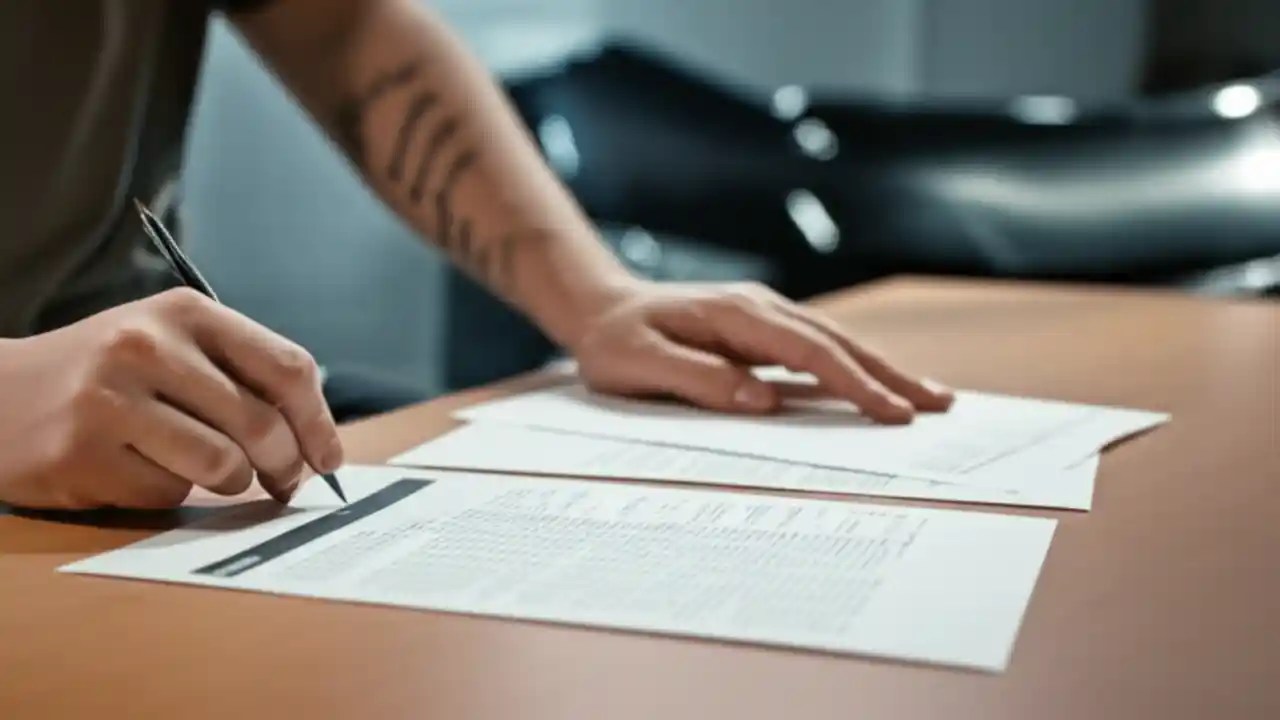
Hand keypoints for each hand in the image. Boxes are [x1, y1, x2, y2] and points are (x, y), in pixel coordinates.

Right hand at [0, 289, 341, 509]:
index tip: (328, 458)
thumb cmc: (107, 375)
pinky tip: (140, 469)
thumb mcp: (171, 345)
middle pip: (262, 423)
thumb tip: (316, 439)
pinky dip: (169, 492)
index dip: (319, 422)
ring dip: (231, 482)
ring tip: (210, 471)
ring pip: (222, 464)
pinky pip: (167, 491)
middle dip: (285, 465)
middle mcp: (148, 346)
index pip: (287, 368)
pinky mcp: (82, 453)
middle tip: (283, 482)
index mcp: (185, 312)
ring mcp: (110, 399)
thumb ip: (240, 376)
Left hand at [568, 281, 953, 422]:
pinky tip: (873, 386)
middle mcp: (759, 309)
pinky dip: (851, 367)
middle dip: (890, 374)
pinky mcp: (760, 331)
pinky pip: (815, 351)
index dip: (855, 383)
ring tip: (926, 397)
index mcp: (737, 316)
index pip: (810, 351)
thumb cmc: (615, 342)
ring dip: (880, 368)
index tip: (892, 412)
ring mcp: (763, 317)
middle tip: (940, 405)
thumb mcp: (641, 365)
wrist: (599, 308)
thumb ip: (700, 380)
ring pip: (833, 343)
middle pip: (837, 341)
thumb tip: (765, 401)